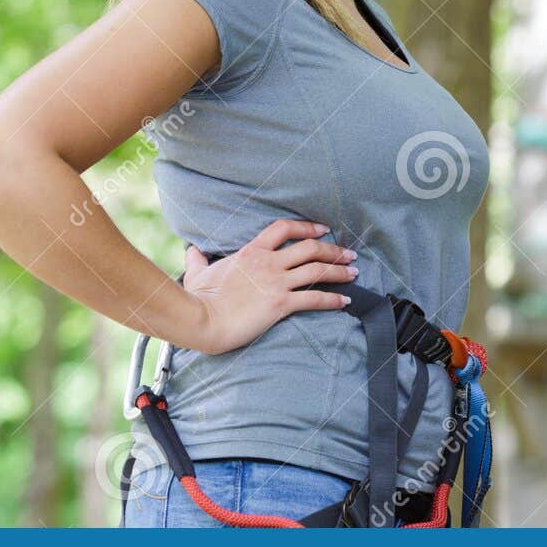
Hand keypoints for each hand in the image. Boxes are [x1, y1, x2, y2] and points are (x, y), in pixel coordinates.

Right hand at [179, 219, 356, 354]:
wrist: (201, 319)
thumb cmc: (198, 298)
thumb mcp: (197, 273)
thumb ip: (197, 260)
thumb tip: (191, 250)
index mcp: (252, 251)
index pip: (284, 228)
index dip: (307, 227)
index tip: (323, 229)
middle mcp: (268, 263)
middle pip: (310, 248)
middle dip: (333, 249)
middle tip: (349, 254)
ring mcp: (276, 282)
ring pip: (317, 270)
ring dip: (339, 271)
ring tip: (354, 273)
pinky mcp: (280, 304)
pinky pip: (314, 299)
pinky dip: (333, 299)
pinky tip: (345, 301)